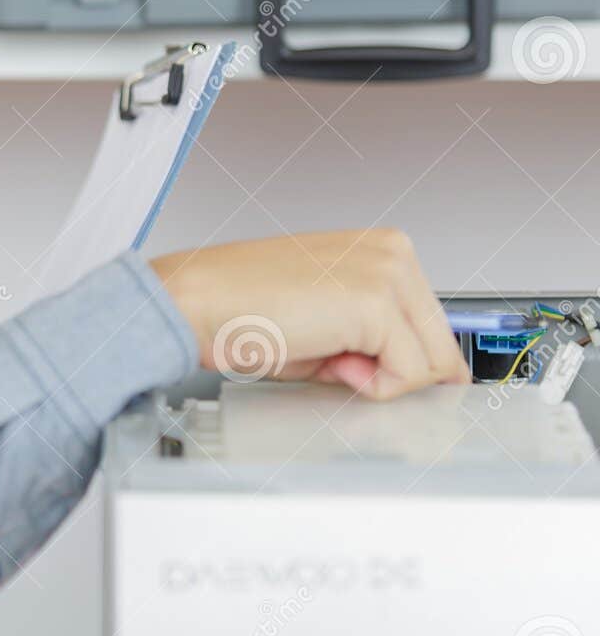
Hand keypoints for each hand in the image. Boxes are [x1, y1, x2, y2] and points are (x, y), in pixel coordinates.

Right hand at [148, 229, 470, 399]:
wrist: (196, 304)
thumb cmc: (241, 308)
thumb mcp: (325, 319)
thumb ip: (374, 338)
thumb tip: (407, 372)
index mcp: (380, 249)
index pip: (431, 323)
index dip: (397, 359)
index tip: (367, 370)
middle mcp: (392, 252)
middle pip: (440, 343)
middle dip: (393, 371)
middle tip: (336, 365)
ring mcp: (389, 274)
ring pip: (432, 361)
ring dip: (383, 379)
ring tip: (328, 361)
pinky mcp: (377, 304)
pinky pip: (409, 373)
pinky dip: (374, 386)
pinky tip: (329, 365)